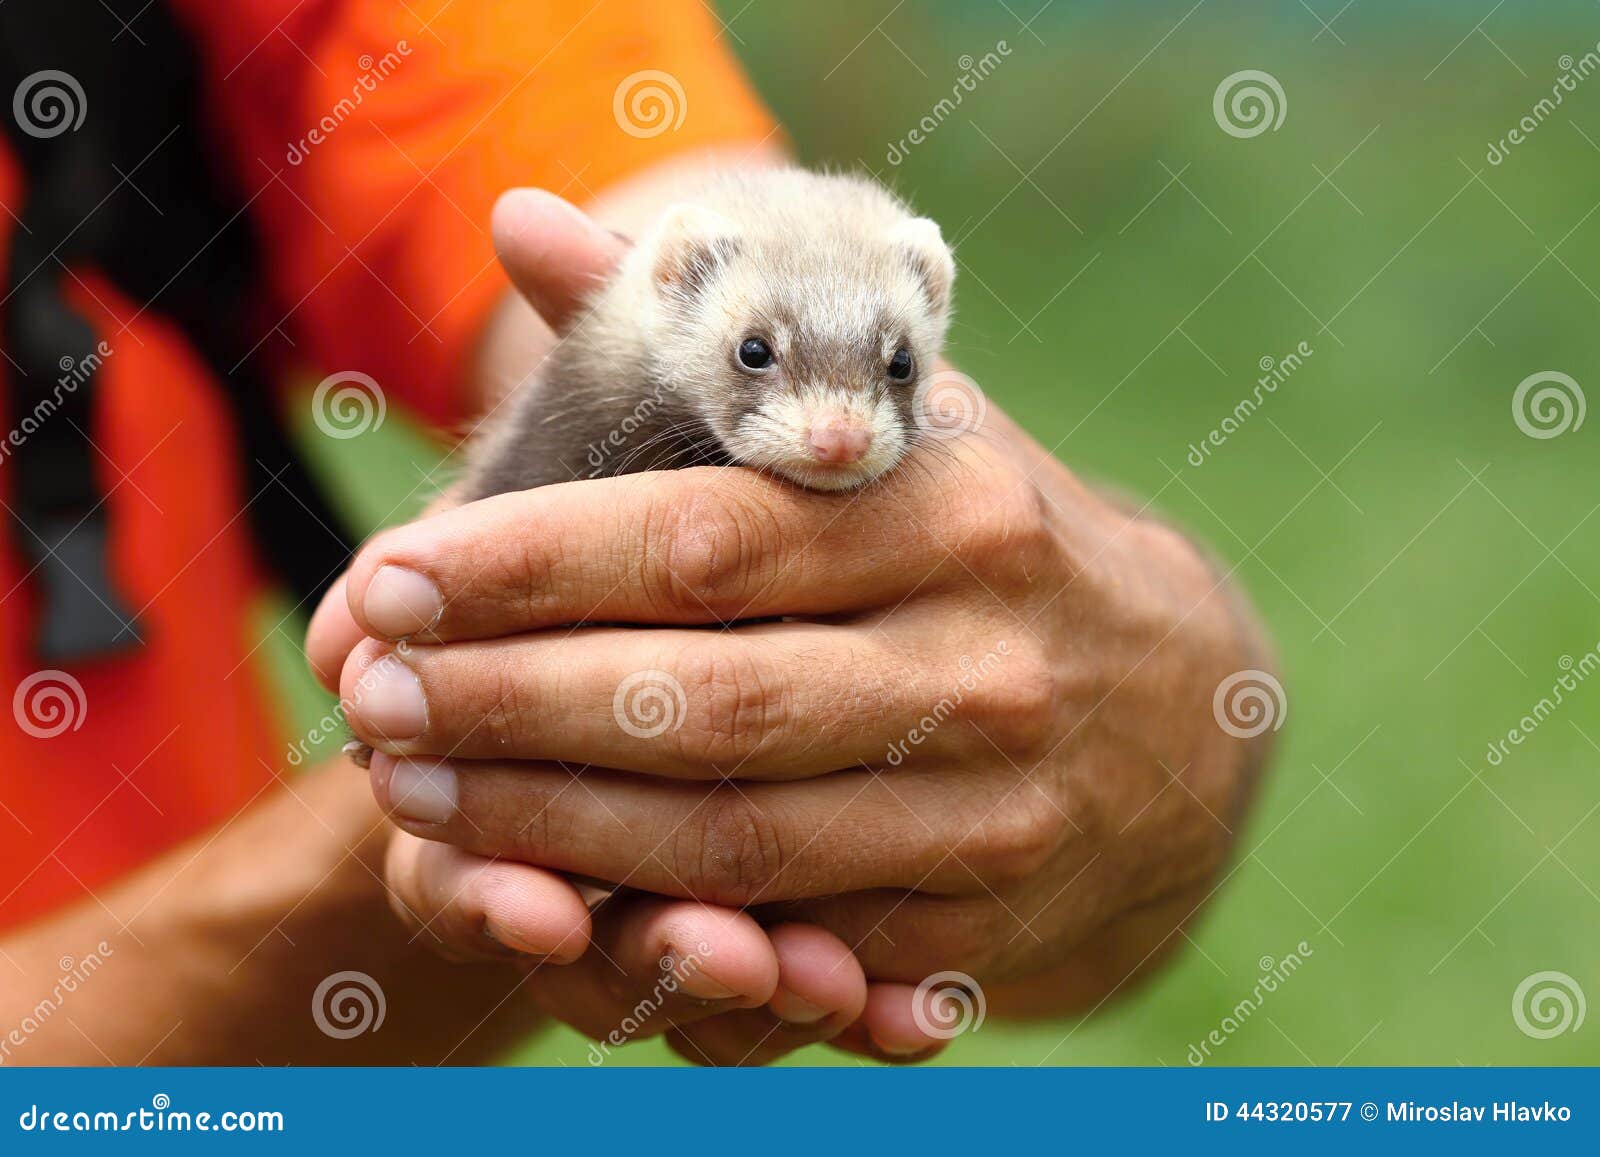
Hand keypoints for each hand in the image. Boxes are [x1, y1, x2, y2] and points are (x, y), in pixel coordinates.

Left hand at [306, 185, 957, 1062]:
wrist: (1188, 712)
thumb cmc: (989, 540)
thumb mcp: (893, 415)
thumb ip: (712, 334)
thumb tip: (524, 224)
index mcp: (952, 508)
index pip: (705, 537)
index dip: (531, 566)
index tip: (395, 574)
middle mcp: (984, 658)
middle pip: (705, 700)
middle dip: (511, 706)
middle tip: (371, 698)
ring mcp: (996, 806)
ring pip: (734, 839)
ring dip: (552, 826)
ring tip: (414, 790)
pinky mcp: (985, 923)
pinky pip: (798, 945)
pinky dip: (661, 924)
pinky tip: (546, 892)